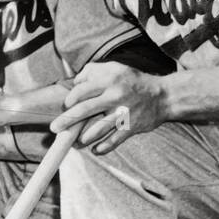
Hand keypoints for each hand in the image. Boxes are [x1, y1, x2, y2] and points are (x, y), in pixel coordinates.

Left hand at [49, 62, 167, 153]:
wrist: (163, 96)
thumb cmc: (133, 82)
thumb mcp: (114, 68)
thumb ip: (92, 71)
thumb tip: (74, 81)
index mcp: (109, 80)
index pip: (82, 91)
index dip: (70, 100)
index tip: (67, 106)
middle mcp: (115, 96)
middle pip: (85, 110)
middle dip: (67, 121)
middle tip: (55, 128)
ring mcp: (124, 113)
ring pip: (98, 129)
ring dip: (83, 138)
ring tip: (76, 143)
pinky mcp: (132, 127)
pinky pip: (114, 140)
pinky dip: (103, 148)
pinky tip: (95, 150)